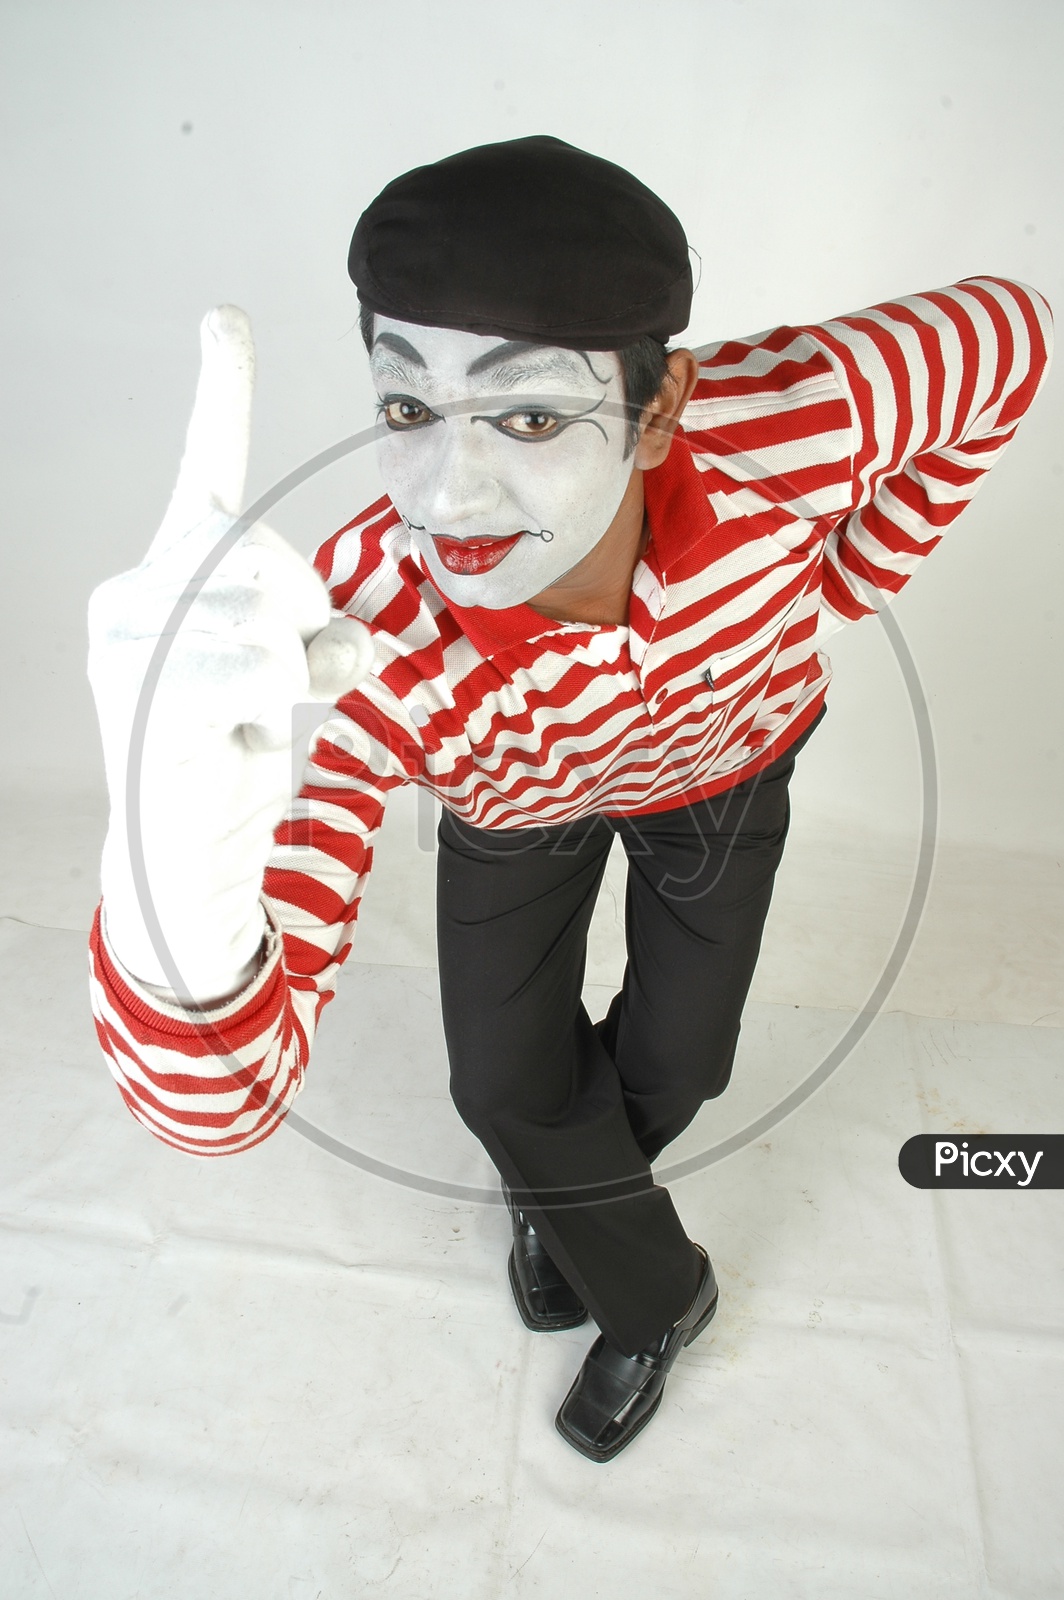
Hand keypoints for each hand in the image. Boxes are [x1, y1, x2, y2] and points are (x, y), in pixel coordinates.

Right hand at [88, 307, 373, 1003]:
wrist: (186, 855)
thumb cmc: (234, 753)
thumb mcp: (283, 668)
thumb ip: (303, 621)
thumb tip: (335, 635)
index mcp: (164, 572)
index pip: (203, 468)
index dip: (221, 391)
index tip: (222, 317)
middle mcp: (132, 592)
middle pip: (269, 551)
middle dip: (304, 618)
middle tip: (273, 685)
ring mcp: (131, 643)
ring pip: (272, 611)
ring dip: (301, 670)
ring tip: (257, 715)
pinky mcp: (151, 694)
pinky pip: (259, 664)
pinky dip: (281, 698)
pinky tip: (248, 732)